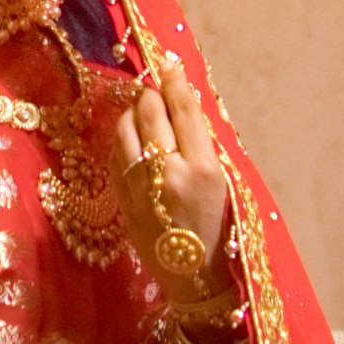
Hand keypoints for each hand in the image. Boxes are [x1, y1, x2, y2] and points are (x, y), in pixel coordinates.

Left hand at [112, 58, 235, 292]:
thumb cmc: (222, 230)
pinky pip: (115, 155)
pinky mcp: (122, 201)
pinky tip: (133, 140)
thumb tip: (183, 104)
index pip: (184, 110)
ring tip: (144, 112)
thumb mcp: (227, 185)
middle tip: (155, 89)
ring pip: (125, 130)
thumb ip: (204, 146)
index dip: (175, 81)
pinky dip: (123, 139)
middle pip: (150, 113)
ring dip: (133, 114)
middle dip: (151, 95)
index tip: (169, 63)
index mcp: (204, 170)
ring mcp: (140, 188)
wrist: (197, 279)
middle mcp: (168, 174)